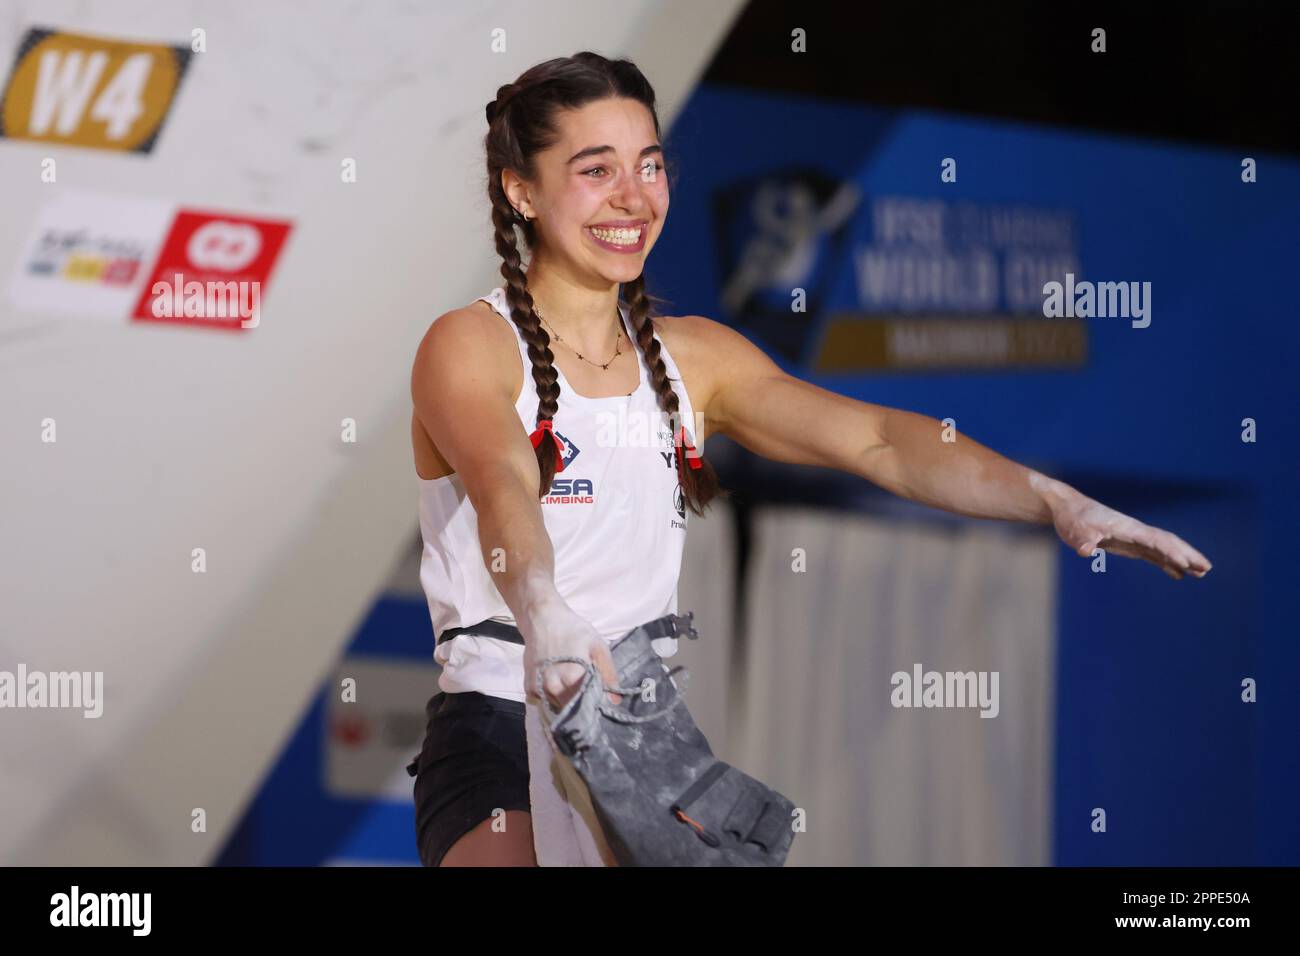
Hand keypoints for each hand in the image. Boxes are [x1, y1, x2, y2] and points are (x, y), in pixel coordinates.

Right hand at [519, 599, 622, 709]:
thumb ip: (608, 673)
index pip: (587, 706)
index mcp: (572, 678)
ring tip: (572, 688)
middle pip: (572, 710)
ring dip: (566, 703)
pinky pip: (544, 702)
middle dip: (581, 707)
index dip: (595, 707)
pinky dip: (551, 697)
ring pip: (557, 707)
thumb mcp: (597, 646)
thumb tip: (615, 701)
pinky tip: (557, 684)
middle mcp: (553, 687)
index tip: (600, 705)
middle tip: (587, 697)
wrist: (542, 619)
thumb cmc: (572, 630)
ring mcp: (539, 688)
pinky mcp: (529, 687)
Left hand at [1036, 476, 1211, 579]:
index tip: (1186, 563)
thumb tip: (1086, 551)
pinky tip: (1178, 574)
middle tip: (1207, 568)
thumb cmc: (1071, 519)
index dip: (1170, 551)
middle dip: (1187, 554)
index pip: (1154, 540)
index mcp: (1127, 527)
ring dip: (1182, 559)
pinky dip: (1166, 563)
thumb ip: (1083, 540)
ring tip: (1202, 573)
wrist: (1067, 508)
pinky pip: (1152, 553)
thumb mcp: (1074, 531)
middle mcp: (1135, 531)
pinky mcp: (1127, 543)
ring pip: (1164, 548)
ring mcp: (1133, 537)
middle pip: (1167, 542)